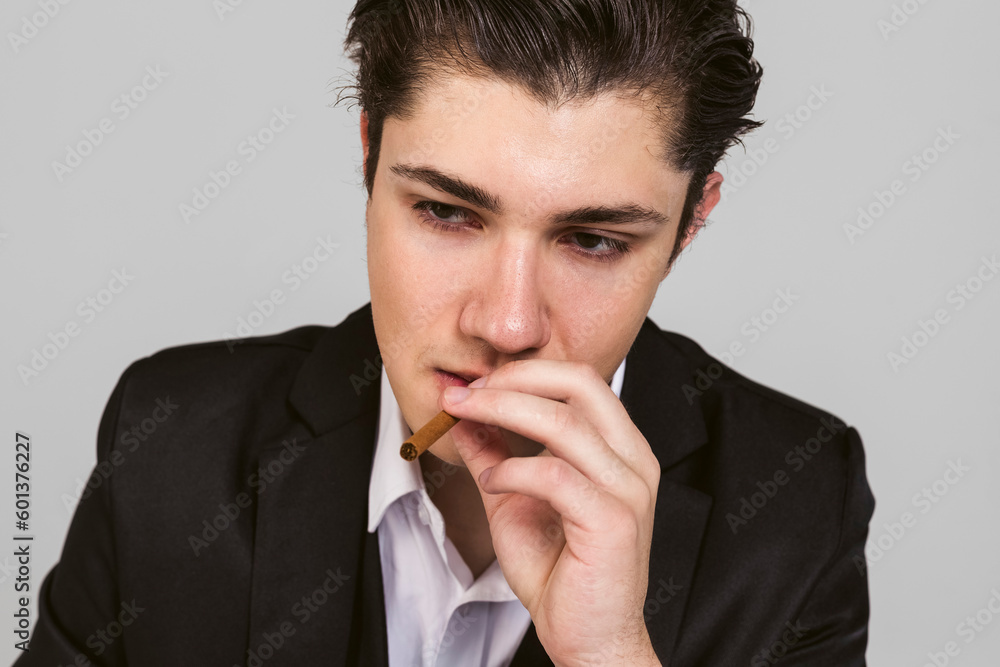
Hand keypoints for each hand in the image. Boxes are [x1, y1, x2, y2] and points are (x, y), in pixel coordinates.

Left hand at [440, 359, 662, 665]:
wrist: (590, 637)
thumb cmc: (563, 573)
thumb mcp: (515, 501)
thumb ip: (495, 456)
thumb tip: (466, 416)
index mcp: (621, 448)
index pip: (582, 380)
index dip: (526, 371)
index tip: (476, 382)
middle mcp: (634, 460)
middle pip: (580, 384)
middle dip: (514, 378)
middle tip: (467, 391)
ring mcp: (629, 489)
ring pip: (564, 422)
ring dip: (502, 412)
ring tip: (464, 418)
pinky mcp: (613, 521)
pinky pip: (555, 475)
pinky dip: (513, 469)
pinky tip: (491, 480)